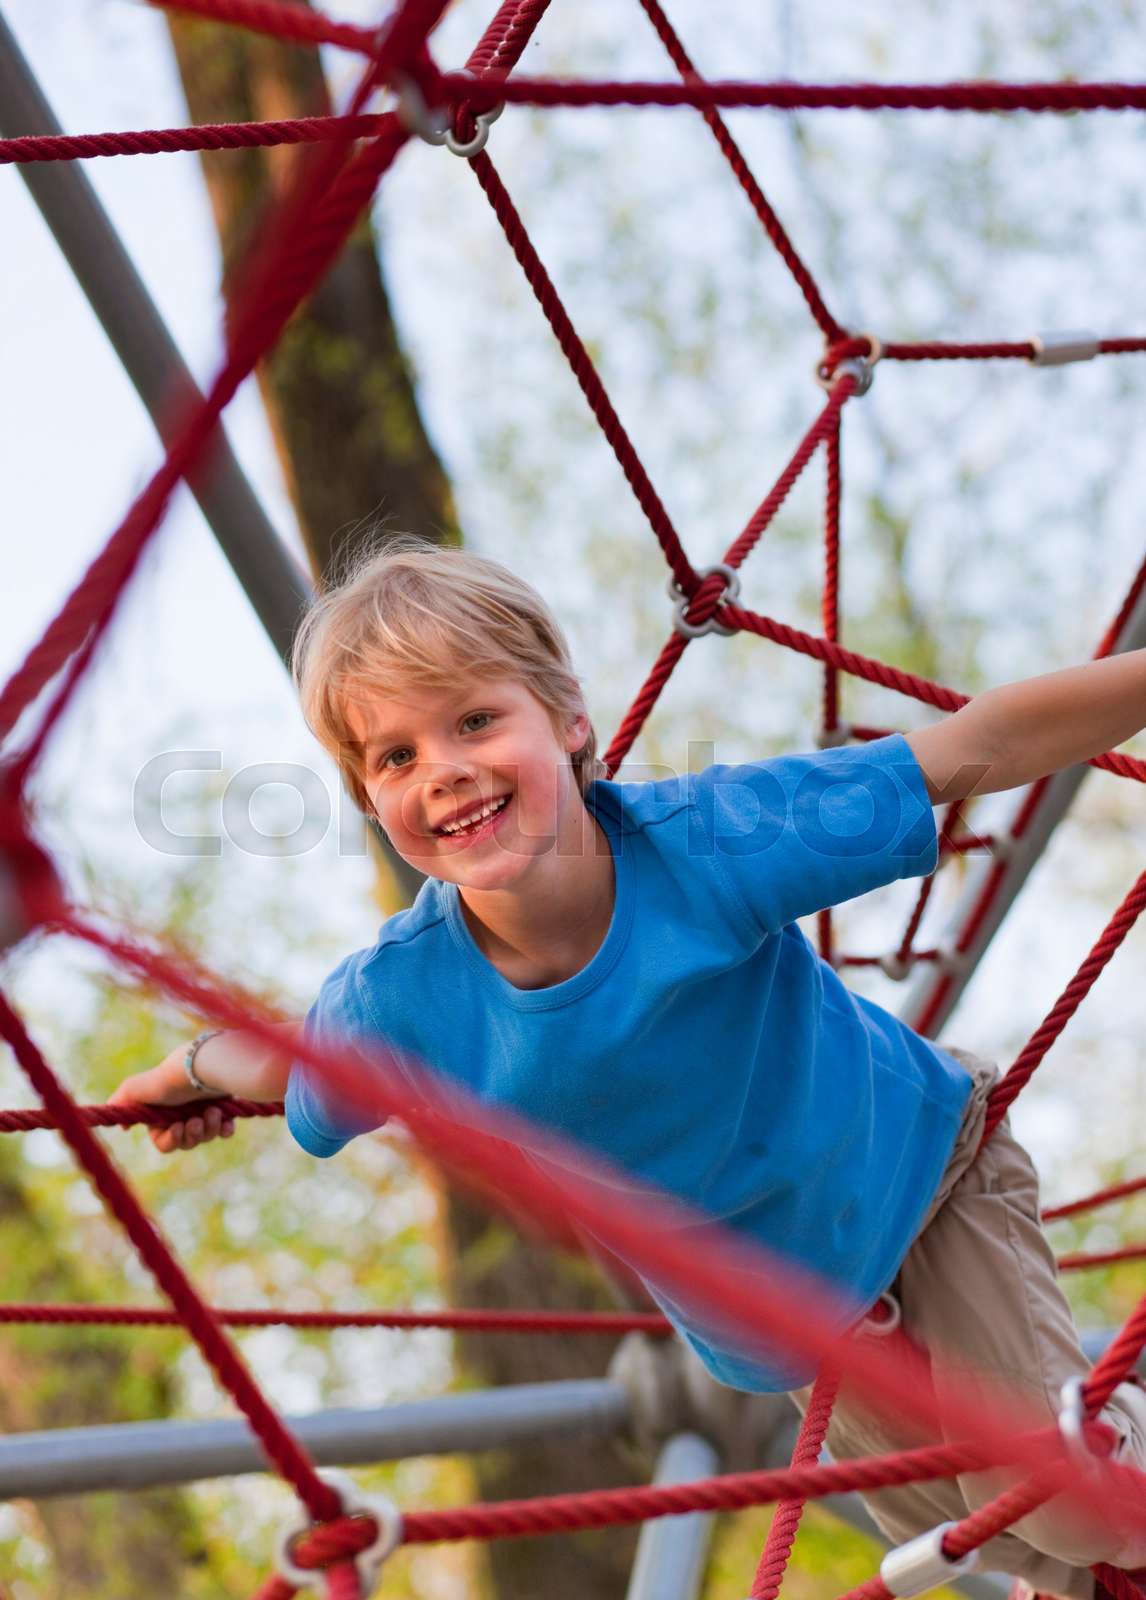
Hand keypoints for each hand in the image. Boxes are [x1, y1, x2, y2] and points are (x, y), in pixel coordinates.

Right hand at [107, 1044, 235, 1155]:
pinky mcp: (225, 1107)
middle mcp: (183, 1112)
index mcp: (164, 1113)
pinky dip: (224, 1128)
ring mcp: (205, 1109)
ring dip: (209, 1128)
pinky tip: (225, 1121)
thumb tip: (121, 1125)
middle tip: (196, 1121)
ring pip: (206, 1136)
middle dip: (192, 1135)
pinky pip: (225, 1130)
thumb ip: (120, 1103)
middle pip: (187, 1142)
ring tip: (213, 1112)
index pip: (164, 1142)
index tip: (177, 1128)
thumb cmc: (169, 1080)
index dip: (171, 1140)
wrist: (205, 1065)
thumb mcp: (136, 1089)